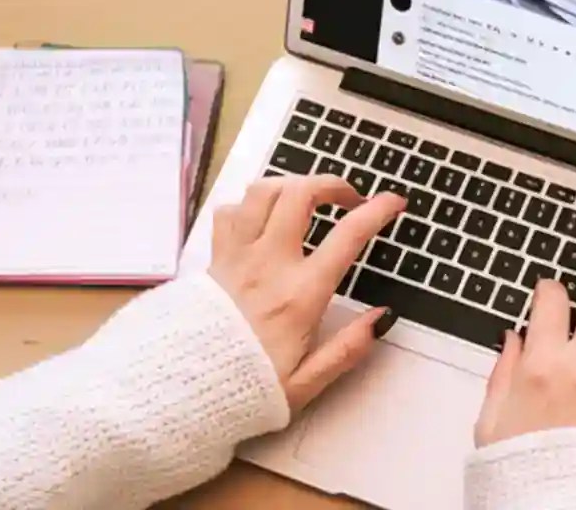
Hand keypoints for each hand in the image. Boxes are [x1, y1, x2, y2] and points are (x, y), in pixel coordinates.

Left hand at [208, 175, 405, 409]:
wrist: (182, 391)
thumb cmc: (246, 389)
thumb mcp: (308, 381)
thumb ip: (349, 347)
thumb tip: (383, 318)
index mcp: (300, 295)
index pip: (347, 236)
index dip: (377, 211)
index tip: (393, 202)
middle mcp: (268, 265)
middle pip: (300, 194)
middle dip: (331, 183)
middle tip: (348, 197)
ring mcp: (238, 257)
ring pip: (263, 192)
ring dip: (292, 185)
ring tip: (307, 198)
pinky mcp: (215, 260)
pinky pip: (230, 212)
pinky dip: (251, 206)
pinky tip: (263, 218)